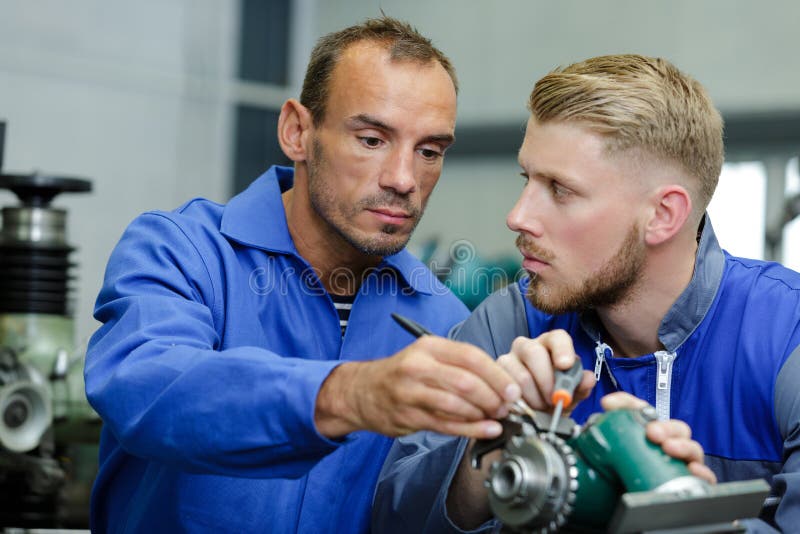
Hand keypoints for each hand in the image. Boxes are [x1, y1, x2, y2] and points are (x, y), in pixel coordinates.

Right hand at [315, 336, 520, 438]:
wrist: (361, 391)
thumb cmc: (402, 374)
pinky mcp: (408, 416)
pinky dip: (470, 429)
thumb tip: (500, 381)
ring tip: (497, 418)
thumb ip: (460, 365)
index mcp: (429, 346)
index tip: (514, 387)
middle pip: (466, 381)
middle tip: (508, 406)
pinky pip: (445, 424)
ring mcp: (411, 392)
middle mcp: (418, 366)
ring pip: (456, 403)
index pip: (471, 356)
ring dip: (483, 414)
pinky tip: (485, 431)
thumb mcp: (428, 356)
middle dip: (494, 396)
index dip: (497, 374)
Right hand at [496, 331, 594, 410]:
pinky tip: (526, 409)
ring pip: (520, 376)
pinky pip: (506, 390)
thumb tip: (588, 379)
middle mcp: (526, 346)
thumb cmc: (555, 395)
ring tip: (541, 408)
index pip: (557, 337)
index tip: (566, 365)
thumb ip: (581, 385)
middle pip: (534, 353)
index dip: (562, 349)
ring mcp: (508, 359)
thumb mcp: (573, 393)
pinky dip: (519, 404)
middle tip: (554, 400)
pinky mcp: (495, 375)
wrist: (534, 411)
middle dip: (546, 381)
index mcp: (550, 343)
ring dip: (534, 398)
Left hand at [601, 392, 715, 484]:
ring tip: (668, 448)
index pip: (642, 411)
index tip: (609, 404)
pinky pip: (705, 476)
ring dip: (682, 445)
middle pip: (675, 428)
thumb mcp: (608, 454)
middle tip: (651, 432)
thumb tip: (600, 411)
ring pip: (691, 448)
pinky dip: (702, 472)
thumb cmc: (622, 477)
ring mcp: (681, 463)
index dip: (627, 404)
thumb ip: (603, 434)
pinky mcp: (691, 483)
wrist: (626, 503)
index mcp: (647, 433)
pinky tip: (692, 470)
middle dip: (665, 427)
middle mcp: (666, 445)